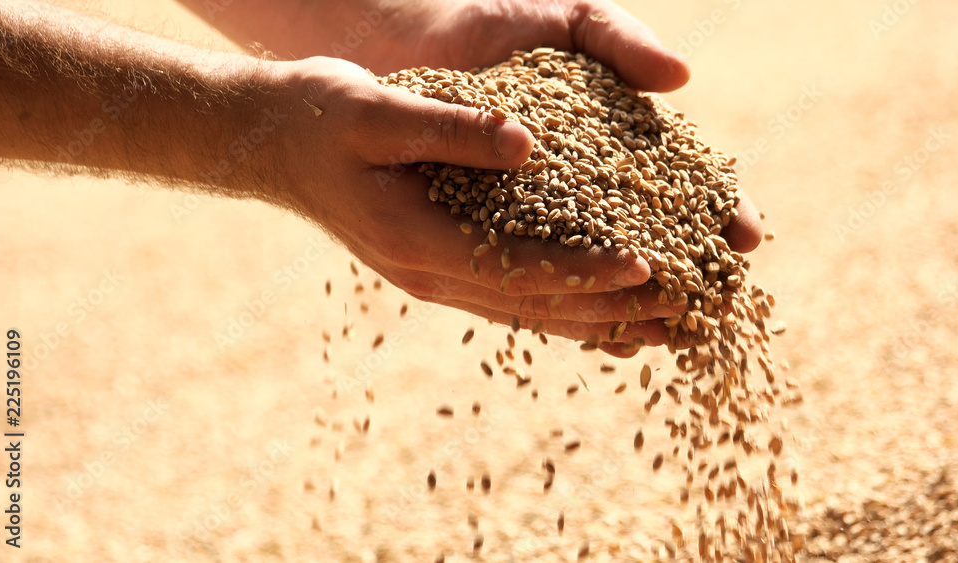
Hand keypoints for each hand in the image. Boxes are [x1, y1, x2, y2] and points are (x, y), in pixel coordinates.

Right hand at [271, 55, 761, 357]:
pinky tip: (605, 311)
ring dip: (597, 319)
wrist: (273, 143)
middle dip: (611, 309)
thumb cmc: (321, 117)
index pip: (516, 267)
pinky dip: (563, 307)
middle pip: (534, 306)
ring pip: (529, 313)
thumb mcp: (376, 108)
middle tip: (685, 310)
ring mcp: (435, 277)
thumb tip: (528, 145)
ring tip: (665, 325)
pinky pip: (512, 298)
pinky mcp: (442, 265)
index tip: (650, 266)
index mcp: (416, 239)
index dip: (585, 269)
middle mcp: (430, 273)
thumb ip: (451, 128)